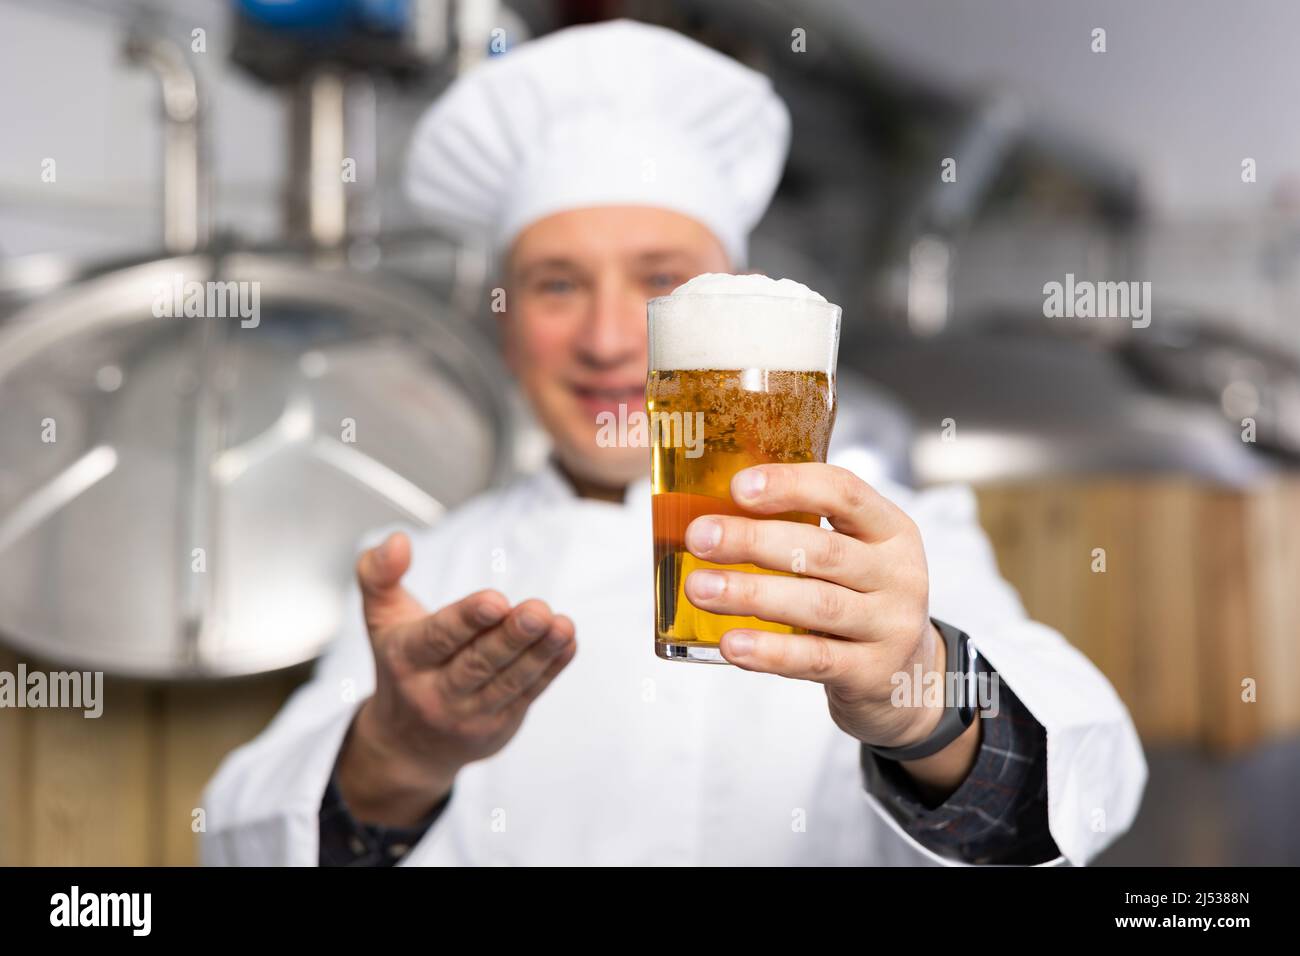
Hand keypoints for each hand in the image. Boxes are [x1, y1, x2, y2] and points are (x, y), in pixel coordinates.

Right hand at [337, 532, 576, 825]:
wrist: (405, 746)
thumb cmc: (399, 666)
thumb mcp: (380, 619)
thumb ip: (379, 574)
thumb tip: (396, 541)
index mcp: (406, 658)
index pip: (438, 637)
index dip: (467, 619)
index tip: (495, 600)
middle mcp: (436, 691)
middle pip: (479, 661)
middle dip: (511, 636)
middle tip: (538, 612)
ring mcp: (470, 713)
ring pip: (509, 681)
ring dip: (539, 653)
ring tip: (562, 626)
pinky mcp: (499, 725)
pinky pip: (528, 694)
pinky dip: (551, 668)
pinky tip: (567, 643)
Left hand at [682, 463, 951, 751]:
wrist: (906, 677)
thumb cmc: (858, 599)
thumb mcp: (851, 556)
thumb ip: (800, 531)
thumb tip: (712, 514)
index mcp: (890, 529)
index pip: (844, 493)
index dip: (791, 485)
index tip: (738, 486)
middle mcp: (898, 574)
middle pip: (823, 550)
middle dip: (754, 540)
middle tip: (699, 536)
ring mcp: (890, 626)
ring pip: (816, 604)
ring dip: (751, 594)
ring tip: (699, 588)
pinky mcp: (872, 673)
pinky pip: (815, 658)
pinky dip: (770, 651)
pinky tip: (732, 644)